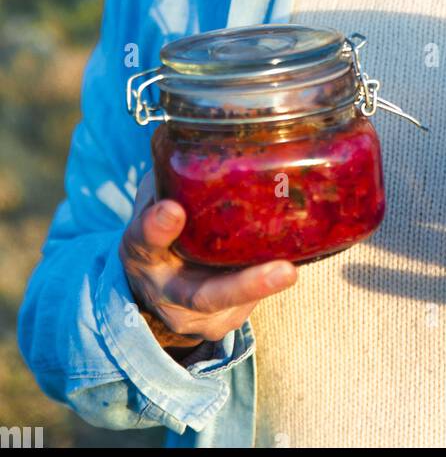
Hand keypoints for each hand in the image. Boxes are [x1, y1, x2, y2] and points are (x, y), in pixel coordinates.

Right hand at [120, 169, 298, 356]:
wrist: (156, 287)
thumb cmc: (163, 230)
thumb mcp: (153, 202)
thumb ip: (173, 178)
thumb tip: (204, 136)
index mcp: (143, 252)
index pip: (145, 240)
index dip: (157, 226)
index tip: (171, 209)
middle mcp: (167, 290)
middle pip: (204, 295)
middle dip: (244, 284)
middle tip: (283, 271)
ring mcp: (197, 315)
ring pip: (233, 305)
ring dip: (263, 288)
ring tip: (290, 270)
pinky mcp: (222, 321)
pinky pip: (247, 304)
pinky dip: (267, 283)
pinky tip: (292, 260)